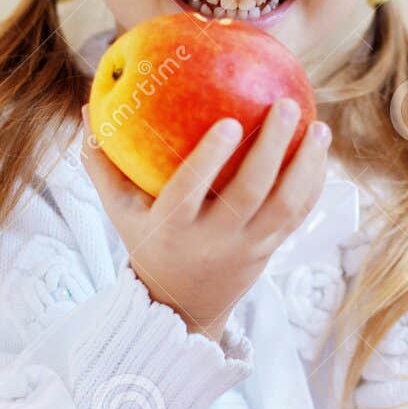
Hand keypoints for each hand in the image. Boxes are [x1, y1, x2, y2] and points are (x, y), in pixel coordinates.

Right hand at [78, 100, 331, 340]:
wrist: (183, 304)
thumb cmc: (149, 240)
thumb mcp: (119, 210)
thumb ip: (102, 162)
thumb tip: (88, 106)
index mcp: (172, 228)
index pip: (189, 192)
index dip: (209, 159)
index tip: (229, 121)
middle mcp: (213, 240)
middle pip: (250, 194)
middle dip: (271, 148)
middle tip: (285, 104)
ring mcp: (247, 248)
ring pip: (285, 206)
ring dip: (306, 165)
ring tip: (318, 126)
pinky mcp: (270, 250)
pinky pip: (298, 215)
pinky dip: (312, 183)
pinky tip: (319, 149)